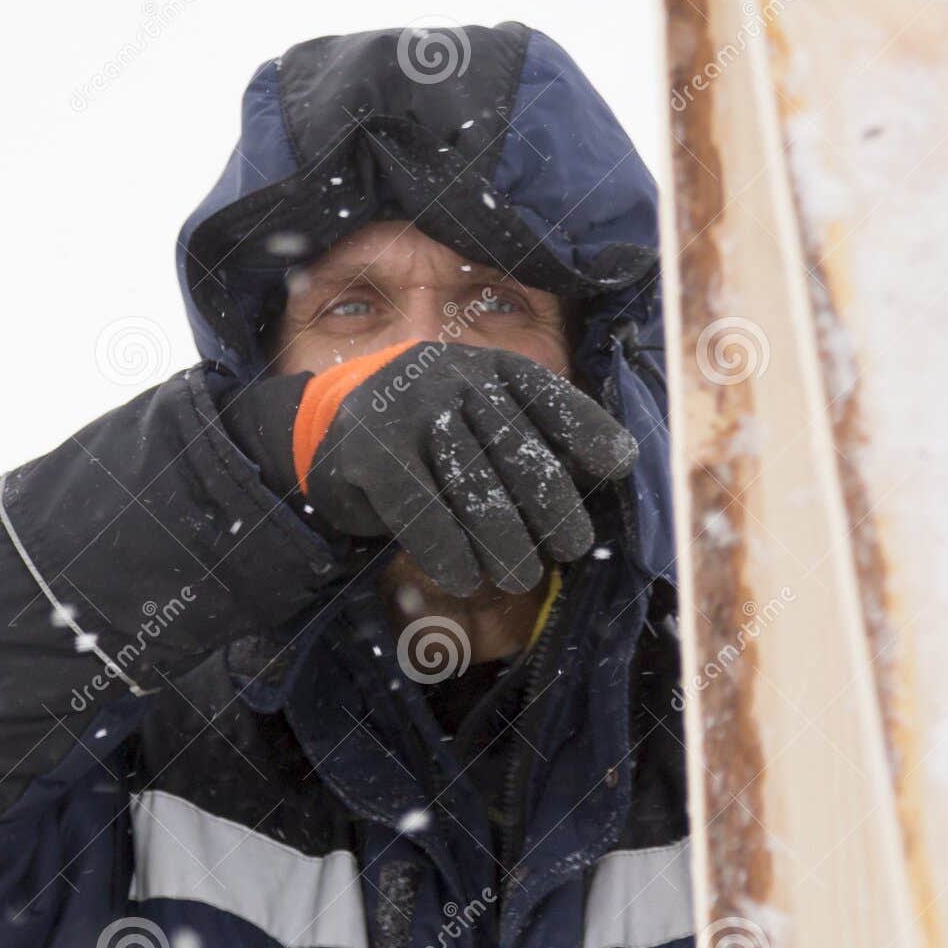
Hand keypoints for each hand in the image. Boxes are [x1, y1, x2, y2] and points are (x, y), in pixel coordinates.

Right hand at [221, 342, 638, 596]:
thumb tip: (609, 471)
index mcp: (491, 368)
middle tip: (569, 547)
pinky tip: (465, 579)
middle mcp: (453, 379)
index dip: (587, 431)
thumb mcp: (480, 416)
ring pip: (475, 488)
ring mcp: (408, 412)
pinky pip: (422, 512)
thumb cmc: (431, 436)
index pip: (550, 397)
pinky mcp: (371, 455)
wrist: (328, 431)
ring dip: (505, 542)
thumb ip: (534, 437)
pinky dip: (448, 552)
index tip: (619, 463)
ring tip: (521, 577)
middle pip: (519, 451)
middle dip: (552, 507)